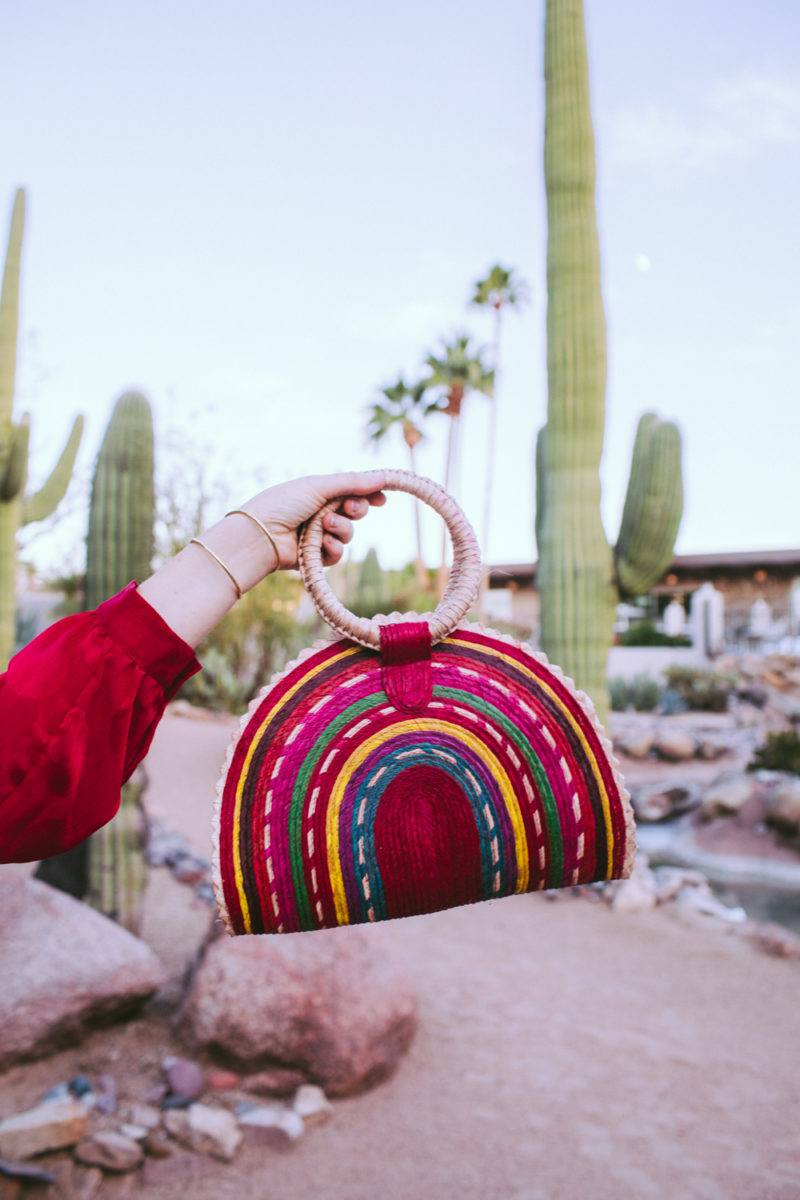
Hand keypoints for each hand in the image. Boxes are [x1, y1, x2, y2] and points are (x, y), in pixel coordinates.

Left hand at [244, 471, 387, 568]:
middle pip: (355, 512)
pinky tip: (323, 544)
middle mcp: (320, 513)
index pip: (352, 492)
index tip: (382, 498)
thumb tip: (382, 478)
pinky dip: (333, 548)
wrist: (262, 534)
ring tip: (324, 526)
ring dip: (341, 528)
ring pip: (348, 534)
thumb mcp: (318, 486)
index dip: (369, 494)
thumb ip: (351, 483)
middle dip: (356, 510)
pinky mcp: (315, 556)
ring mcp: (318, 535)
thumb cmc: (283, 504)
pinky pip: (337, 554)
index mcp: (319, 493)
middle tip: (349, 509)